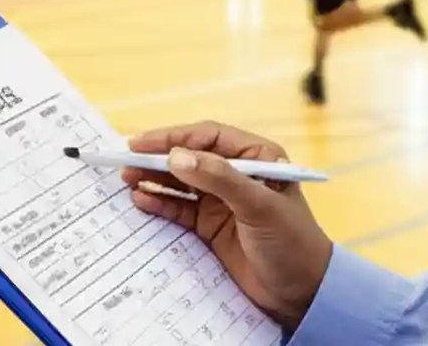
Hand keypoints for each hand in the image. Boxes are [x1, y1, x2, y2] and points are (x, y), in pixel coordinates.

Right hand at [121, 121, 333, 330]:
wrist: (302, 291)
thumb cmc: (292, 241)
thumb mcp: (259, 206)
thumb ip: (219, 179)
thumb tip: (177, 157)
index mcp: (257, 157)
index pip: (208, 137)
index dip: (174, 137)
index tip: (141, 142)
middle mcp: (238, 174)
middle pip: (191, 158)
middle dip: (159, 157)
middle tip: (125, 158)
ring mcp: (224, 200)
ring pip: (182, 182)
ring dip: (155, 178)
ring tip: (127, 177)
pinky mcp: (213, 225)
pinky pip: (180, 208)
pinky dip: (161, 202)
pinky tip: (141, 198)